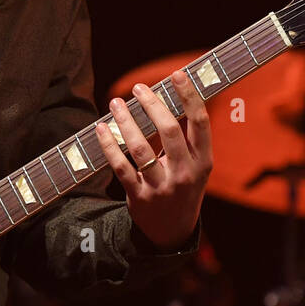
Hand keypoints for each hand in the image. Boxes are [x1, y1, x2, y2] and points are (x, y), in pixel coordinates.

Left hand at [94, 70, 212, 249]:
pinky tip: (101, 129)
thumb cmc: (183, 185)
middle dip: (153, 105)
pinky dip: (109, 145)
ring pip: (141, 148)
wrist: (172, 231)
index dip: (188, 95)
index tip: (176, 75)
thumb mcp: (196, 166)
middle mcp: (185, 173)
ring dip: (125, 122)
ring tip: (115, 103)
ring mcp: (162, 187)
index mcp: (203, 161)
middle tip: (139, 88)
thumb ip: (189, 137)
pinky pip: (121, 167)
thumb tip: (170, 95)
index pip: (200, 122)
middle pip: (170, 131)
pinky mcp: (139, 197)